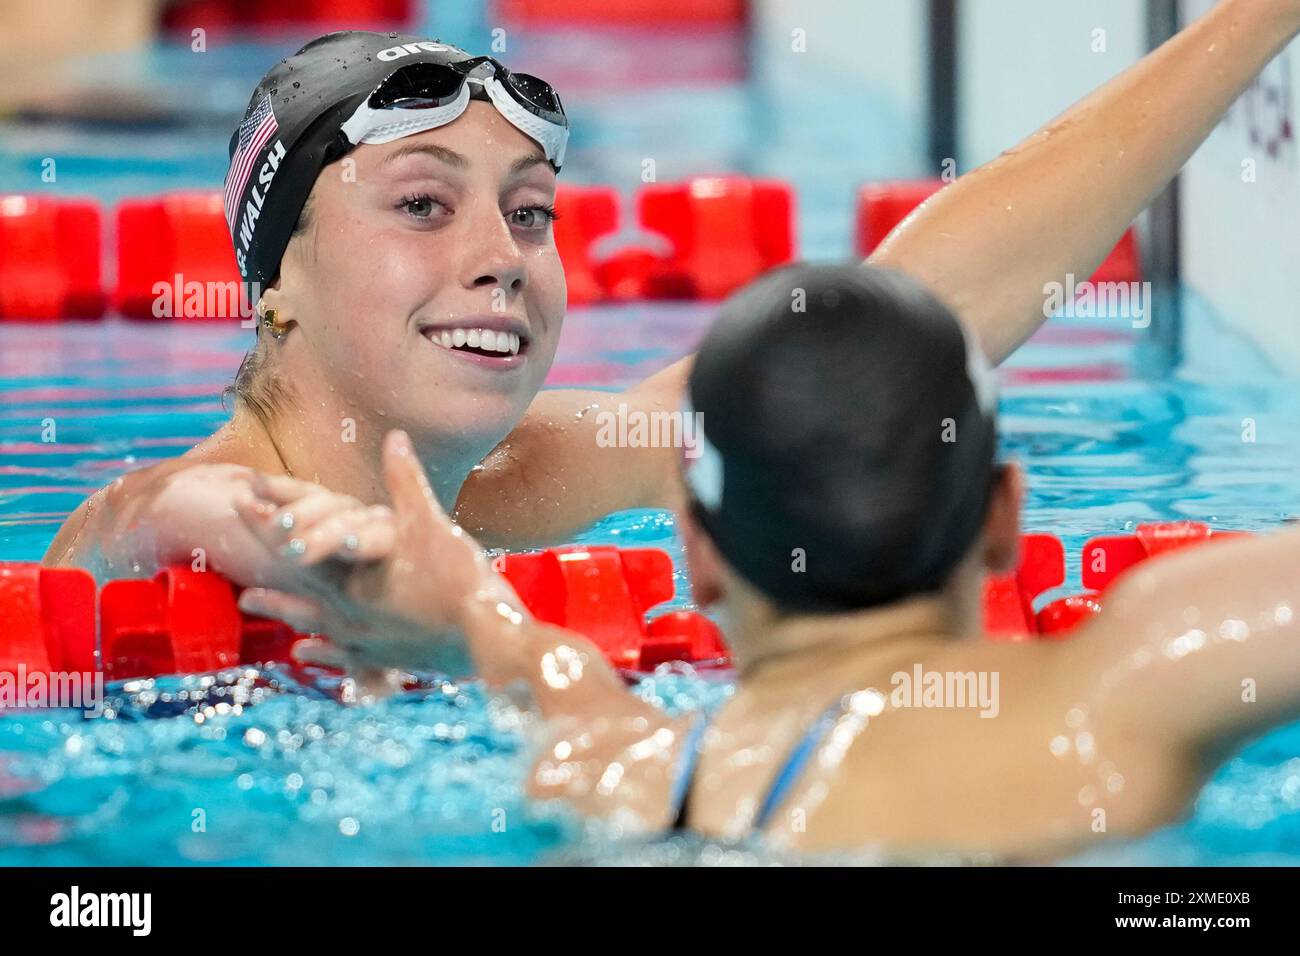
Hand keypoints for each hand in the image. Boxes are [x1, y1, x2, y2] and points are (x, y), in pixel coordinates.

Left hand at [234, 431, 515, 673]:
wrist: (488, 638)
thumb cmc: (459, 579)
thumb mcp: (431, 524)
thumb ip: (406, 484)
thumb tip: (395, 438)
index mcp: (350, 575)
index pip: (295, 541)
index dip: (266, 517)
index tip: (239, 498)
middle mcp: (346, 609)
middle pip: (294, 581)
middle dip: (264, 558)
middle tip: (236, 550)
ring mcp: (363, 639)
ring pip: (310, 620)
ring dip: (280, 607)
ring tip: (247, 601)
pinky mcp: (384, 659)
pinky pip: (341, 657)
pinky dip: (321, 652)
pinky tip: (304, 651)